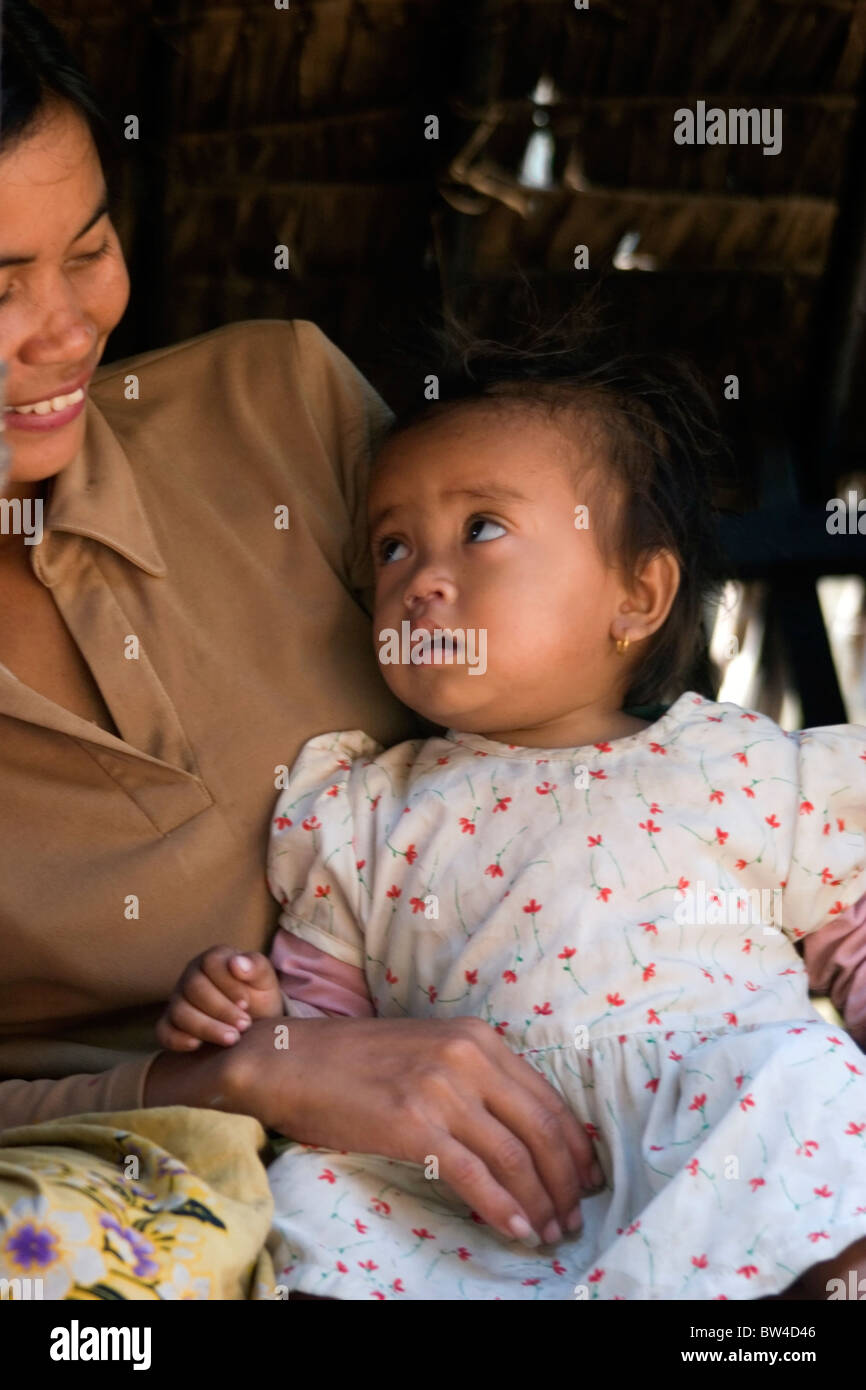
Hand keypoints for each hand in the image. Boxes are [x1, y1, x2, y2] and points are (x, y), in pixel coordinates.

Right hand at [156, 945, 282, 1050]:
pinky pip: (164, 1031)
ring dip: (207, 1027)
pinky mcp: (171, 1024)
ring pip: (180, 1011)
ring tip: (232, 1039)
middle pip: (194, 988)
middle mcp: (191, 976)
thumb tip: (237, 963)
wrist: (253, 1024)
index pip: (211, 963)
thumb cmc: (258, 997)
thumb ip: (256, 967)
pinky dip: (178, 1038)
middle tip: (245, 1025)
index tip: (246, 1003)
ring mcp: (178, 1000)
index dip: (228, 984)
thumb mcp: (264, 981)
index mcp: (214, 960)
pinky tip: (198, 1045)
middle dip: (221, 1009)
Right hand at [224, 1015, 603, 1246]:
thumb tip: (523, 1133)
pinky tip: (516, 1230)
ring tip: (550, 1232)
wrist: (293, 1061)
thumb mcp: (432, 1052)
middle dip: (565, 1180)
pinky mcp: (413, 1124)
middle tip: (574, 1216)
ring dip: (539, 1202)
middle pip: (540, 1129)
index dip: (575, 1146)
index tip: (588, 1178)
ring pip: (513, 1156)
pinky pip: (473, 1175)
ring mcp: (441, 1089)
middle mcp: (468, 1057)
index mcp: (479, 1038)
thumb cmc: (359, 1061)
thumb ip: (477, 1080)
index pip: (547, 1098)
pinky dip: (502, 1207)